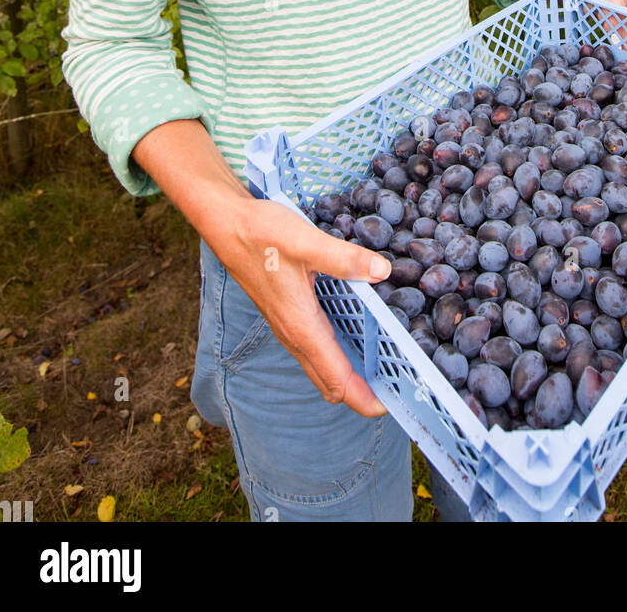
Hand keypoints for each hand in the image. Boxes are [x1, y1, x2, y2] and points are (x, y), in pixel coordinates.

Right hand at [218, 196, 392, 417]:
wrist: (226, 225)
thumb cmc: (261, 234)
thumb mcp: (306, 241)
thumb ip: (345, 259)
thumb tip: (382, 272)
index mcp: (302, 327)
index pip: (338, 382)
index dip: (367, 400)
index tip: (396, 402)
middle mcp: (294, 335)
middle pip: (332, 384)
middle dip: (364, 393)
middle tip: (400, 385)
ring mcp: (289, 326)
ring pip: (323, 367)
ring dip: (352, 375)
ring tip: (386, 364)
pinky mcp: (287, 314)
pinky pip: (316, 347)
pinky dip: (339, 354)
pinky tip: (358, 331)